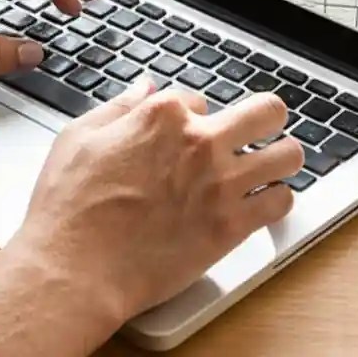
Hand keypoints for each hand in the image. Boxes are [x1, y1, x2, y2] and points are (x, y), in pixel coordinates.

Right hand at [13, 80, 303, 322]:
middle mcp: (200, 143)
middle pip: (266, 111)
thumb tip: (144, 88)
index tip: (186, 136)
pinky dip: (275, 202)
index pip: (200, 99)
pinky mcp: (232, 225)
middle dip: (263, 119)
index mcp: (162, 115)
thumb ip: (119, 108)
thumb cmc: (69, 208)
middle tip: (257, 133)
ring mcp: (221, 184)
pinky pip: (281, 202)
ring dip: (280, 158)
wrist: (75, 268)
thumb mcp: (79, 137)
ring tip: (270, 168)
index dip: (193, 118)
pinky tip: (262, 205)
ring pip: (288, 155)